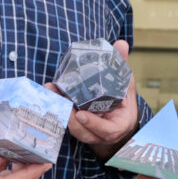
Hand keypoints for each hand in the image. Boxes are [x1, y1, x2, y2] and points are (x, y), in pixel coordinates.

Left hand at [46, 39, 138, 158]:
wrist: (118, 122)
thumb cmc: (123, 105)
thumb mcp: (126, 86)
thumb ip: (122, 66)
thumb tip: (121, 43)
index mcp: (116, 127)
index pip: (106, 130)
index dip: (93, 123)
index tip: (81, 114)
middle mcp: (100, 135)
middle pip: (82, 131)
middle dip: (68, 116)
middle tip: (58, 96)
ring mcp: (87, 133)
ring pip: (71, 128)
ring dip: (60, 110)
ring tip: (51, 90)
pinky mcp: (77, 128)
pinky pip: (66, 122)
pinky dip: (58, 109)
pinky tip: (51, 93)